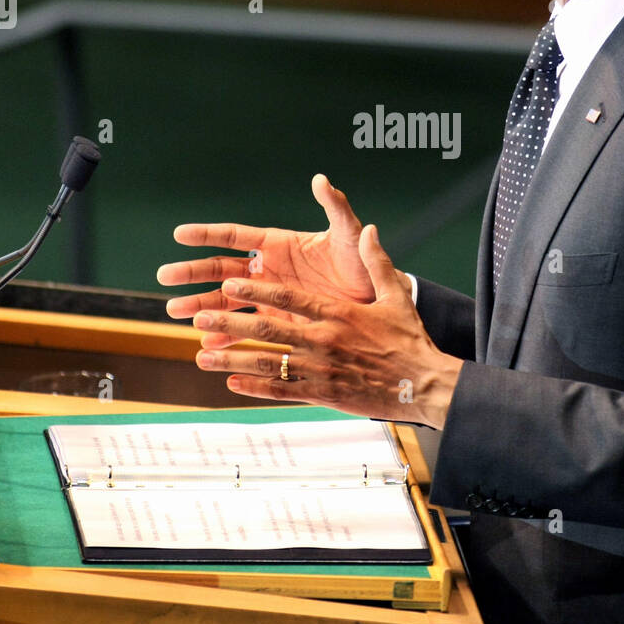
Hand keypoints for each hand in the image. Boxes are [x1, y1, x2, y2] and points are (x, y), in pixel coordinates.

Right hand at [158, 175, 380, 346]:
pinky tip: (207, 346)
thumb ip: (335, 208)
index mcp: (278, 243)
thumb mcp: (350, 237)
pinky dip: (225, 337)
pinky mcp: (275, 321)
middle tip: (164, 276)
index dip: (207, 234)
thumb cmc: (362, 265)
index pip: (235, 235)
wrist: (373, 303)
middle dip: (192, 272)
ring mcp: (268, 296)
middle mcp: (267, 269)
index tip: (179, 234)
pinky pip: (244, 329)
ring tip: (174, 312)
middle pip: (220, 268)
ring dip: (200, 305)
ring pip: (225, 300)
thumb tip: (322, 179)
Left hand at [191, 223, 462, 428]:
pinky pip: (283, 390)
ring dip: (232, 358)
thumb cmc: (410, 339)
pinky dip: (255, 387)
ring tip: (202, 356)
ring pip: (268, 361)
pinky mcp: (324, 394)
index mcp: (338, 313)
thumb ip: (377, 261)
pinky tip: (231, 384)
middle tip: (198, 317)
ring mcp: (321, 369)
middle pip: (268, 328)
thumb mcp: (396, 295)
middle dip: (229, 322)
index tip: (229, 283)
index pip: (288, 297)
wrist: (425, 385)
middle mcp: (324, 340)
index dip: (256, 289)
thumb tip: (370, 229)